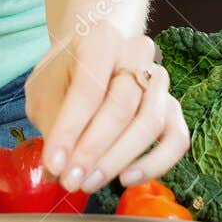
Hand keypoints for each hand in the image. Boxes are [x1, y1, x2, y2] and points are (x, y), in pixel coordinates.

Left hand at [24, 20, 189, 195]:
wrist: (93, 54)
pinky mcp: (172, 106)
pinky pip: (176, 139)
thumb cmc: (66, 73)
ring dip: (118, 159)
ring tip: (89, 182)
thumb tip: (58, 167)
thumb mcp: (45, 89)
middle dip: (93, 150)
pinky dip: (155, 163)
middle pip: (121, 106)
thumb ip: (53, 121)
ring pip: (150, 122)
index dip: (69, 131)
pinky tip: (126, 178)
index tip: (54, 164)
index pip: (88, 90)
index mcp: (101, 40)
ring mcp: (159, 80)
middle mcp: (137, 54)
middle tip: (70, 180)